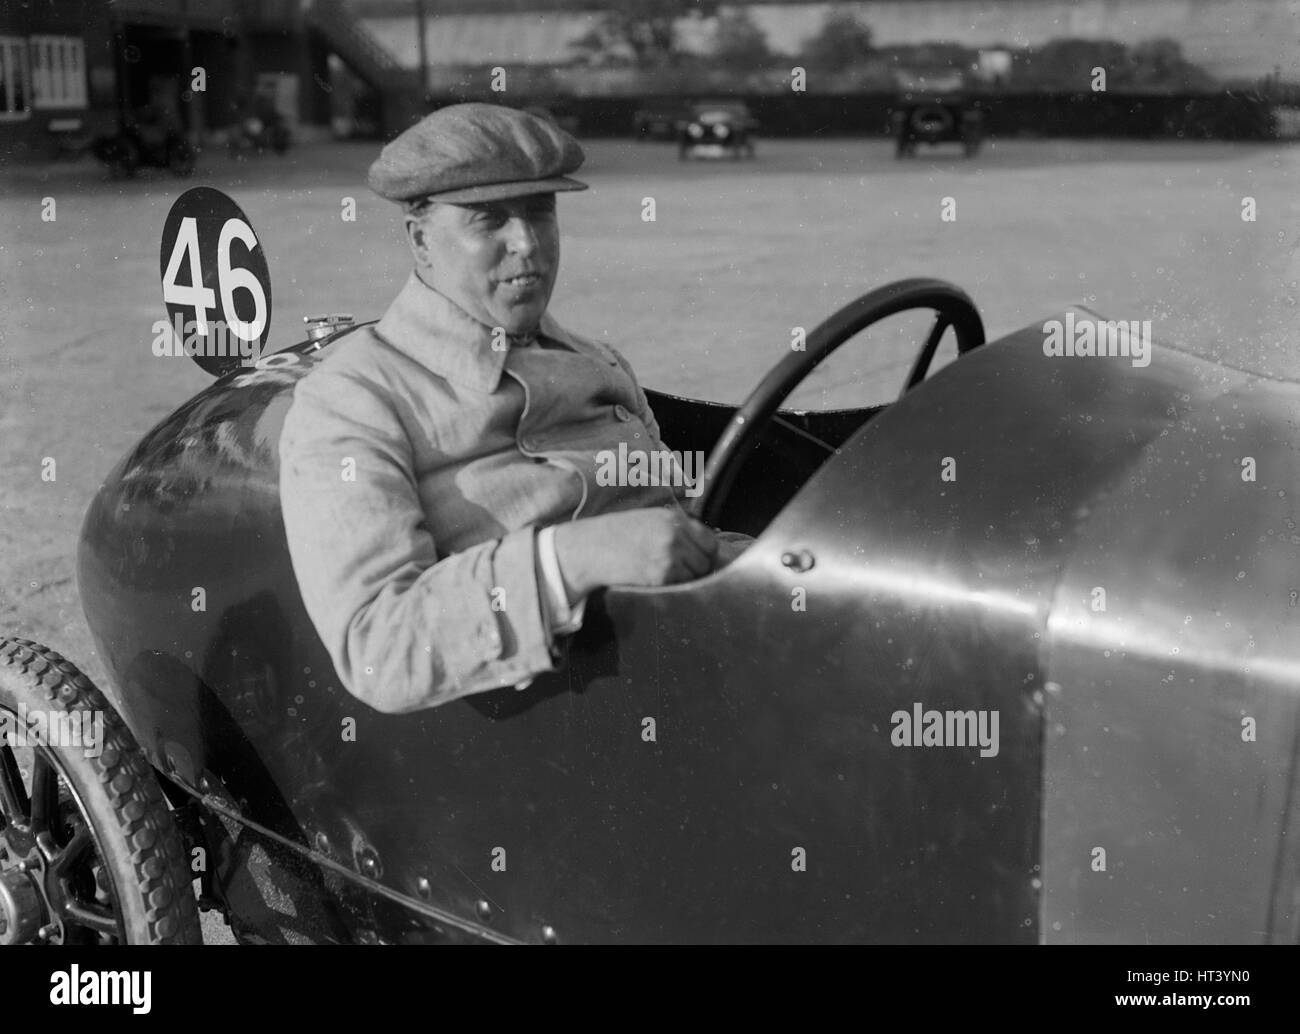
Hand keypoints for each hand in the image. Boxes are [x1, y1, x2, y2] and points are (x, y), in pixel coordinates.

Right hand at [551, 507, 718, 599]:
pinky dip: (674, 587)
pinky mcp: (660, 576)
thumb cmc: (615, 535)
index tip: (699, 559)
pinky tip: (658, 581)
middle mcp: (674, 536)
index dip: (707, 553)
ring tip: (667, 576)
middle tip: (682, 571)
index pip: (709, 541)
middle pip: (706, 561)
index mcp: (672, 519)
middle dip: (698, 568)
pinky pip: (680, 586)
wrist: (589, 549)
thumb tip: (701, 547)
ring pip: (696, 575)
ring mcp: (668, 557)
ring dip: (687, 579)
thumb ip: (676, 529)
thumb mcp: (648, 520)